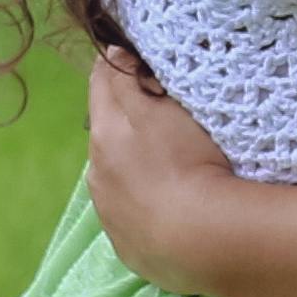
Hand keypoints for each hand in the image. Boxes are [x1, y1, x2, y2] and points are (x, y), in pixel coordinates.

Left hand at [87, 53, 245, 291]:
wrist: (200, 239)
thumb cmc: (187, 162)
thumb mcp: (161, 110)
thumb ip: (130, 80)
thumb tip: (112, 54)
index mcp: (104, 133)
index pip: (100, 85)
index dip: (112, 65)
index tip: (124, 53)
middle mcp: (95, 172)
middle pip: (103, 131)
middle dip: (119, 113)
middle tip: (147, 102)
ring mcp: (108, 212)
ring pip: (111, 172)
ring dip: (125, 159)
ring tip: (156, 157)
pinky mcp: (125, 243)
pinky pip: (126, 209)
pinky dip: (136, 196)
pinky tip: (158, 199)